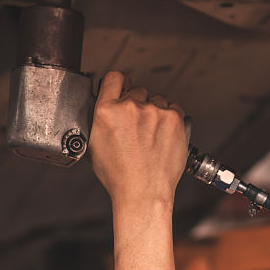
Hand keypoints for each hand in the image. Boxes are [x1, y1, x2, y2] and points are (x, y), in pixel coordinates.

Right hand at [89, 71, 187, 206]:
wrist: (143, 192)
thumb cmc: (120, 176)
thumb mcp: (95, 145)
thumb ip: (101, 120)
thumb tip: (108, 107)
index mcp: (106, 111)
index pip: (114, 78)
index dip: (120, 84)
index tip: (123, 88)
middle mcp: (130, 107)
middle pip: (137, 90)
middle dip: (138, 104)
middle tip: (139, 126)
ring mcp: (154, 111)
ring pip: (157, 100)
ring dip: (155, 112)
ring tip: (152, 135)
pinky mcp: (174, 118)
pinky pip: (174, 108)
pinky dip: (170, 119)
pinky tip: (163, 135)